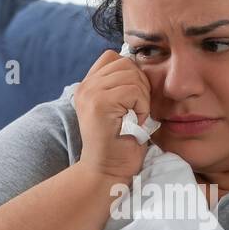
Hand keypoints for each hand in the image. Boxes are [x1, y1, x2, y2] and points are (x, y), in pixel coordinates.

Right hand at [72, 49, 152, 184]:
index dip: (131, 74)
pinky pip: (133, 91)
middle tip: (138, 110)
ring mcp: (90, 94)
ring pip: (132, 76)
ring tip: (136, 118)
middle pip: (126, 64)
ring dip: (142, 98)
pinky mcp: (99, 104)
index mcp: (88, 86)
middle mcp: (85, 86)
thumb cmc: (120, 144)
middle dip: (141, 85)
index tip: (133, 99)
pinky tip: (136, 122)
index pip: (113, 57)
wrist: (107, 172)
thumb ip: (122, 86)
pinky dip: (142, 107)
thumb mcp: (120, 109)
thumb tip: (142, 66)